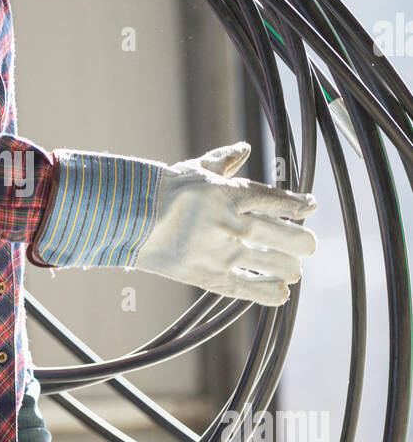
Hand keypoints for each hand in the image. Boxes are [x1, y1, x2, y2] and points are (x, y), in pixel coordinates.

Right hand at [132, 141, 317, 305]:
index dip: (299, 205)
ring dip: (290, 268)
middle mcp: (233, 224)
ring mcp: (223, 252)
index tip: (311, 207)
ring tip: (293, 269)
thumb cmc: (162, 190)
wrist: (129, 218)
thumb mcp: (196, 169)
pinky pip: (249, 289)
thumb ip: (224, 160)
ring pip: (275, 265)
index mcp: (231, 194)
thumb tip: (243, 149)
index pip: (278, 201)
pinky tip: (282, 293)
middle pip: (286, 236)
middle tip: (308, 245)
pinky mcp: (210, 277)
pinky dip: (269, 292)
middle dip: (304, 242)